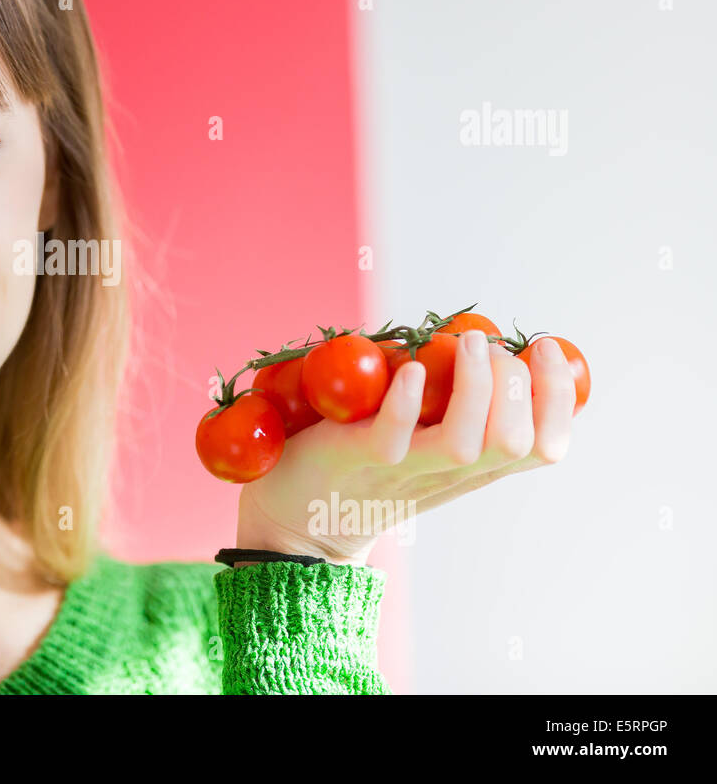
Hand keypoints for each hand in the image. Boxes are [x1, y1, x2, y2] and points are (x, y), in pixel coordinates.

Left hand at [237, 330, 576, 564]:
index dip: (560, 397)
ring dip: (475, 387)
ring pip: (464, 444)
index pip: (545, 446)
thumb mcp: (427, 445)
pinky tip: (413, 369)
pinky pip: (391, 437)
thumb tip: (498, 352)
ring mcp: (402, 468)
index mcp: (472, 468)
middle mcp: (446, 473)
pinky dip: (407, 401)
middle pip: (515, 443)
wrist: (299, 517)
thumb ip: (461, 414)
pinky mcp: (357, 457)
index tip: (547, 347)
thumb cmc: (368, 467)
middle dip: (518, 384)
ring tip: (466, 343)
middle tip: (491, 347)